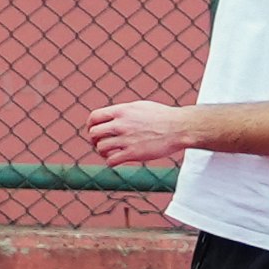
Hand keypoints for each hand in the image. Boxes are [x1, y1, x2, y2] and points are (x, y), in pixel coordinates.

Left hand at [83, 99, 198, 171]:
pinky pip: (111, 161)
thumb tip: (113, 116)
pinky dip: (110, 162)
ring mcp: (126, 139)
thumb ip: (124, 111)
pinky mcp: (133, 154)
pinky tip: (116, 160)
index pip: (94, 117)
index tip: (93, 131)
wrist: (179, 127)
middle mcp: (121, 124)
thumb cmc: (162, 116)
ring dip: (102, 152)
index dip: (90, 125)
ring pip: (101, 148)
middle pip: (94, 133)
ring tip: (110, 153)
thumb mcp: (140, 107)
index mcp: (122, 111)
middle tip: (100, 144)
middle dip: (94, 140)